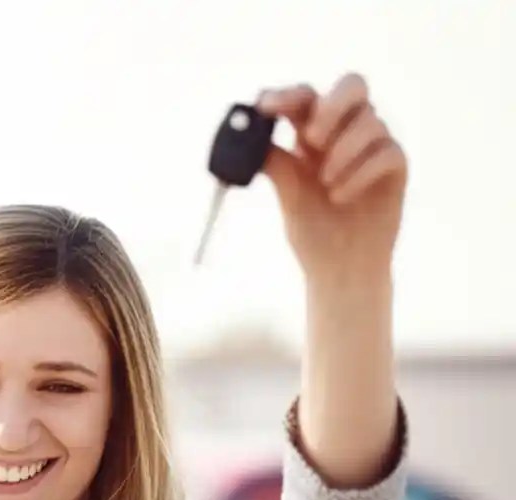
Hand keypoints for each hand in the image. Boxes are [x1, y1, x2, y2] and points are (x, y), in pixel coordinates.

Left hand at [256, 73, 407, 283]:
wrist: (340, 267)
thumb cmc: (312, 227)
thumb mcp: (286, 193)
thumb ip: (275, 162)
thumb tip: (252, 131)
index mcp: (311, 132)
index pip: (305, 96)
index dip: (287, 94)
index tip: (267, 106)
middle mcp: (344, 132)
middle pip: (353, 85)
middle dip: (332, 106)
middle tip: (311, 139)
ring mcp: (373, 146)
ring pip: (369, 121)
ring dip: (343, 152)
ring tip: (326, 184)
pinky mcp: (395, 167)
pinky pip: (386, 151)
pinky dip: (360, 173)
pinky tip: (340, 196)